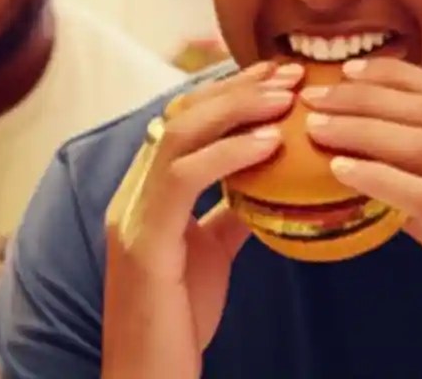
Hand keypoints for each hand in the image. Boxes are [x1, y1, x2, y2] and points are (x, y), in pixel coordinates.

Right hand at [101, 61, 302, 378]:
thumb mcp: (210, 253)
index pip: (184, 120)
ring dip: (236, 108)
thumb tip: (269, 181)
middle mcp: (130, 194)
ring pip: (177, 134)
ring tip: (287, 97)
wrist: (148, 378)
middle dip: (237, 87)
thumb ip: (230, 212)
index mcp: (145, 193)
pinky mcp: (143, 242)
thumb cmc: (178, 322)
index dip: (230, 90)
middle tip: (290, 73)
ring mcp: (132, 215)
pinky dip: (228, 154)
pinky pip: (183, 179)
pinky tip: (270, 144)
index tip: (278, 75)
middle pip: (179, 114)